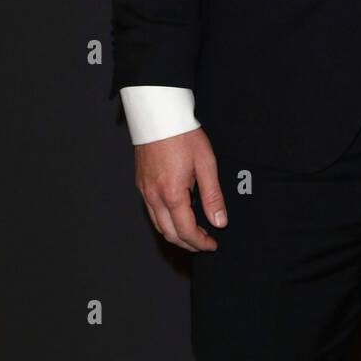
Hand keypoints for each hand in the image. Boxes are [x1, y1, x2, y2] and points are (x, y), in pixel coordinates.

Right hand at [134, 127, 227, 251]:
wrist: (159, 115)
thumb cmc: (183, 135)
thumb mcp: (206, 163)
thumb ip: (213, 196)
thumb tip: (219, 222)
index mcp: (172, 194)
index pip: (186, 231)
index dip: (200, 243)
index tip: (212, 244)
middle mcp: (154, 196)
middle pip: (169, 234)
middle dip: (188, 243)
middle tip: (205, 243)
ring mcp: (144, 191)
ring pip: (158, 225)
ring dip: (175, 235)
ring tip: (193, 233)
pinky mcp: (141, 184)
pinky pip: (151, 212)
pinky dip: (165, 222)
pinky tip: (177, 216)